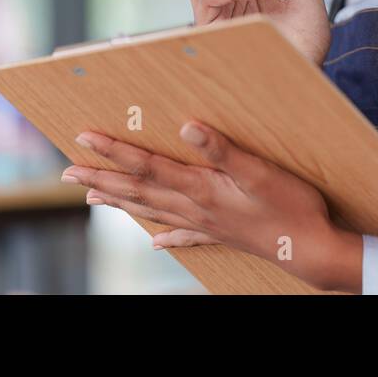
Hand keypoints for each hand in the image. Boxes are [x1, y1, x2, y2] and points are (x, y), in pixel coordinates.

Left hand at [62, 123, 362, 292]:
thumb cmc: (290, 205)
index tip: (84, 138)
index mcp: (200, 188)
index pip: (147, 166)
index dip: (114, 151)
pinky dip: (165, 237)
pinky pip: (183, 236)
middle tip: (67, 173)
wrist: (310, 248)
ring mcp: (206, 225)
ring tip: (92, 198)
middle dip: (102, 179)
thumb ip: (221, 149)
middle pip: (139, 191)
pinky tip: (154, 241)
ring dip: (120, 203)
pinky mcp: (221, 235)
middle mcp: (194, 208)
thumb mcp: (259, 171)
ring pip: (152, 211)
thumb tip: (185, 127)